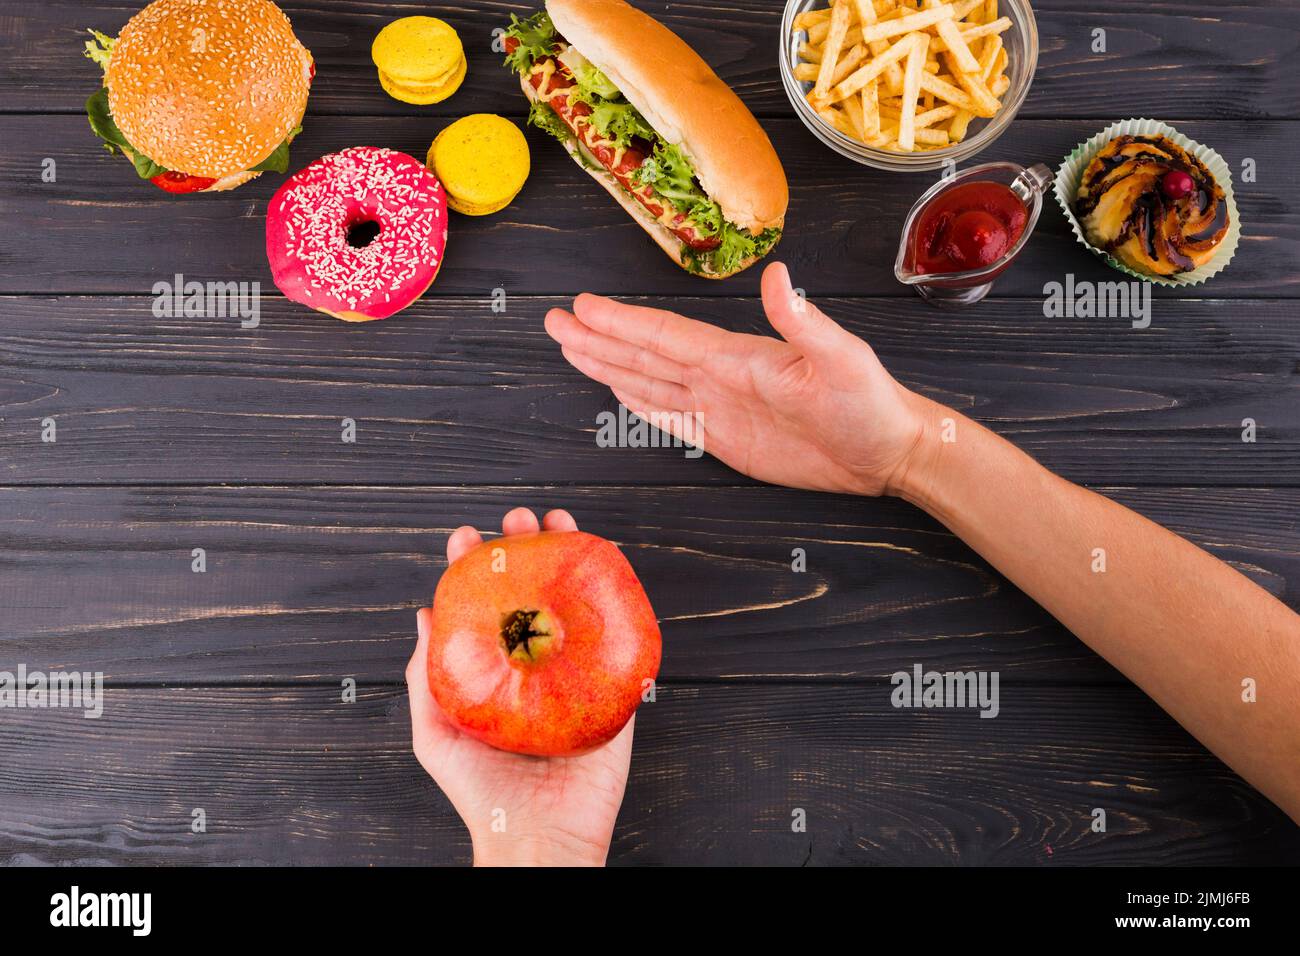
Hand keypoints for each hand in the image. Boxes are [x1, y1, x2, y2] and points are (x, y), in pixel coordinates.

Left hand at [406, 507, 632, 866]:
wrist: (538, 837)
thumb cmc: (482, 795)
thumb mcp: (436, 734)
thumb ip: (426, 677)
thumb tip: (424, 615)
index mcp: (497, 672)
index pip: (486, 607)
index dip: (476, 569)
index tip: (466, 538)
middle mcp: (537, 667)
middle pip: (534, 593)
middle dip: (526, 549)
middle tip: (518, 520)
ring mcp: (577, 675)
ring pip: (577, 603)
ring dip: (571, 557)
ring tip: (559, 523)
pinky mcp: (614, 689)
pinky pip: (622, 637)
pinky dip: (620, 597)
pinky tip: (609, 566)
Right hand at [544, 261, 927, 495]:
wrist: (886, 450)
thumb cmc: (870, 403)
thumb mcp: (842, 360)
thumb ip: (804, 322)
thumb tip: (778, 275)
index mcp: (738, 356)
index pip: (667, 336)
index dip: (622, 324)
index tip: (582, 307)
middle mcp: (720, 376)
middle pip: (645, 353)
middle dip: (598, 338)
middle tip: (554, 321)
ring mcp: (720, 406)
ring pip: (650, 382)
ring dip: (608, 365)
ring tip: (569, 348)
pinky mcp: (725, 438)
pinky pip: (670, 417)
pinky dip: (639, 402)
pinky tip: (617, 389)